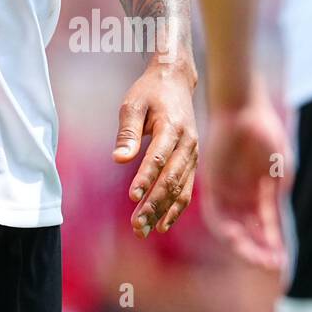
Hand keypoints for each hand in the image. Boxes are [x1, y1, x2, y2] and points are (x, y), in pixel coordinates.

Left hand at [113, 62, 198, 238]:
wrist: (176, 81)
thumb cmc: (149, 92)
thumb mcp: (132, 104)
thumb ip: (127, 132)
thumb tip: (119, 159)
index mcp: (172, 127)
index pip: (158, 157)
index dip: (146, 178)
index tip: (132, 197)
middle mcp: (187, 143)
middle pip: (171, 179)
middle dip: (154, 204)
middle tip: (136, 225)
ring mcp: (192, 154)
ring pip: (180, 188)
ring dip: (163, 212)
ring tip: (144, 230)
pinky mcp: (191, 160)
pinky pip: (186, 188)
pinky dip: (176, 207)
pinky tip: (162, 224)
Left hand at [203, 85, 289, 271]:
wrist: (246, 110)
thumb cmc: (266, 136)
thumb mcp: (278, 172)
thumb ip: (274, 199)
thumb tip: (275, 227)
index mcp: (258, 194)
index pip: (263, 227)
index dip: (270, 245)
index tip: (279, 262)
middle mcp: (240, 196)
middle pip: (246, 232)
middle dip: (256, 250)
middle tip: (267, 264)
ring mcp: (225, 191)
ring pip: (230, 227)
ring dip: (241, 244)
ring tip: (254, 257)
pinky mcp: (209, 183)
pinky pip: (213, 211)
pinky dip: (223, 227)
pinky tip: (236, 239)